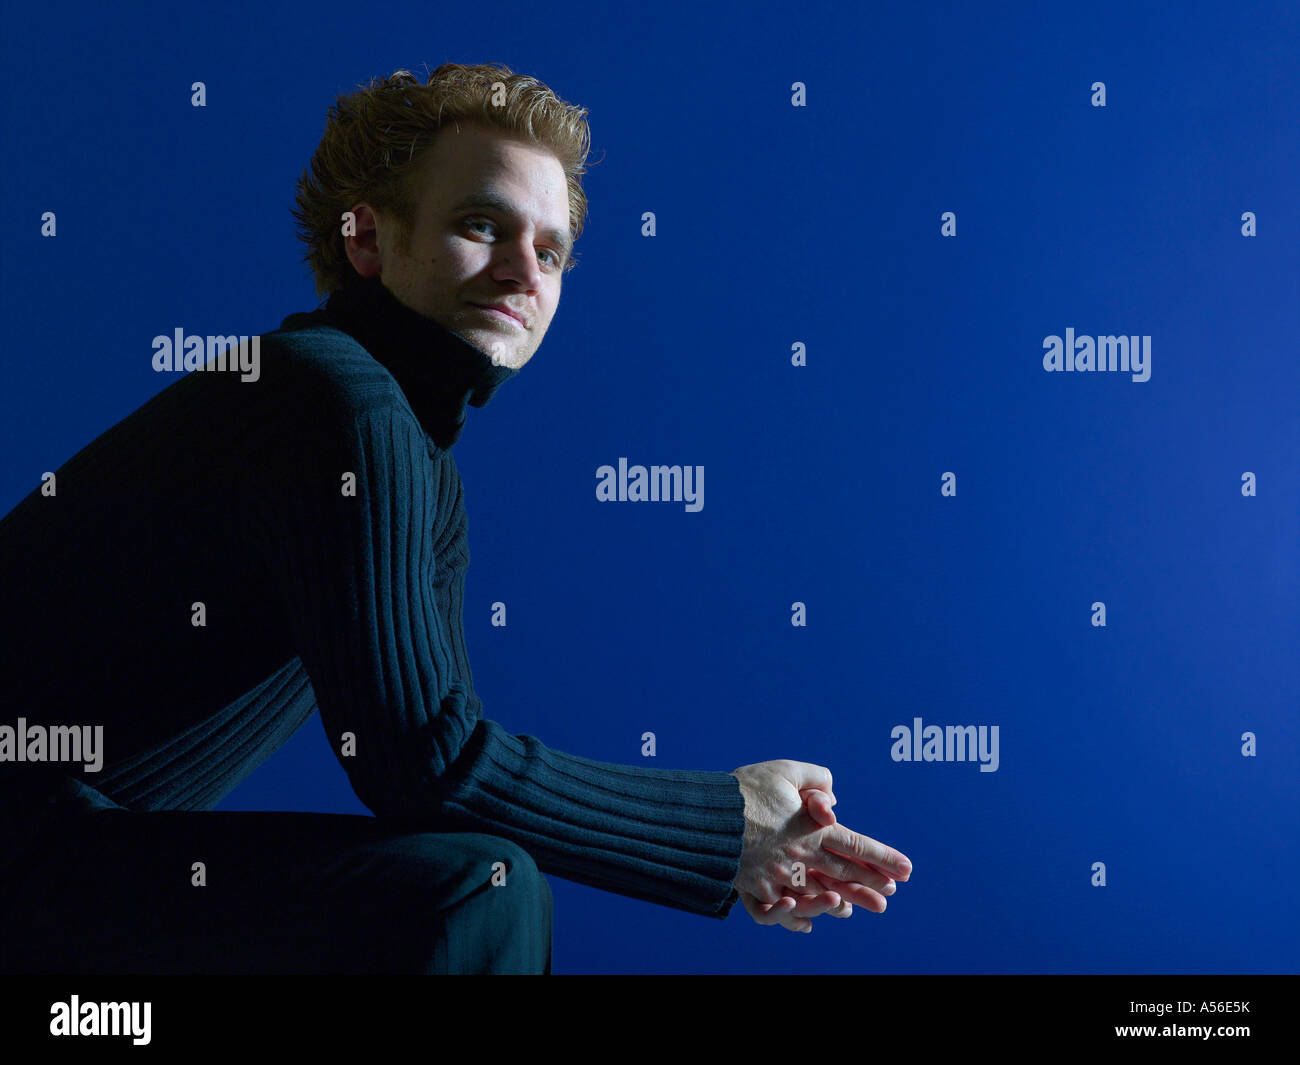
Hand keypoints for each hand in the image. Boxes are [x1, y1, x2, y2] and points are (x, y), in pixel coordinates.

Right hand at [731, 760, 911, 932]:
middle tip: (887, 897)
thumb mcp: (785, 770)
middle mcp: (801, 858)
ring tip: (853, 910)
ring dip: (839, 904)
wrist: (705, 817)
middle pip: (843, 875)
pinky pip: (780, 911)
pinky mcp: (756, 889)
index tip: (906, 870)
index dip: (884, 858)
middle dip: (868, 886)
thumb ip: (816, 779)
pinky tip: (806, 923)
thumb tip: (834, 799)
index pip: (856, 845)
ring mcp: (779, 878)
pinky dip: (794, 918)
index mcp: (812, 830)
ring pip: (817, 896)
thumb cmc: (746, 790)